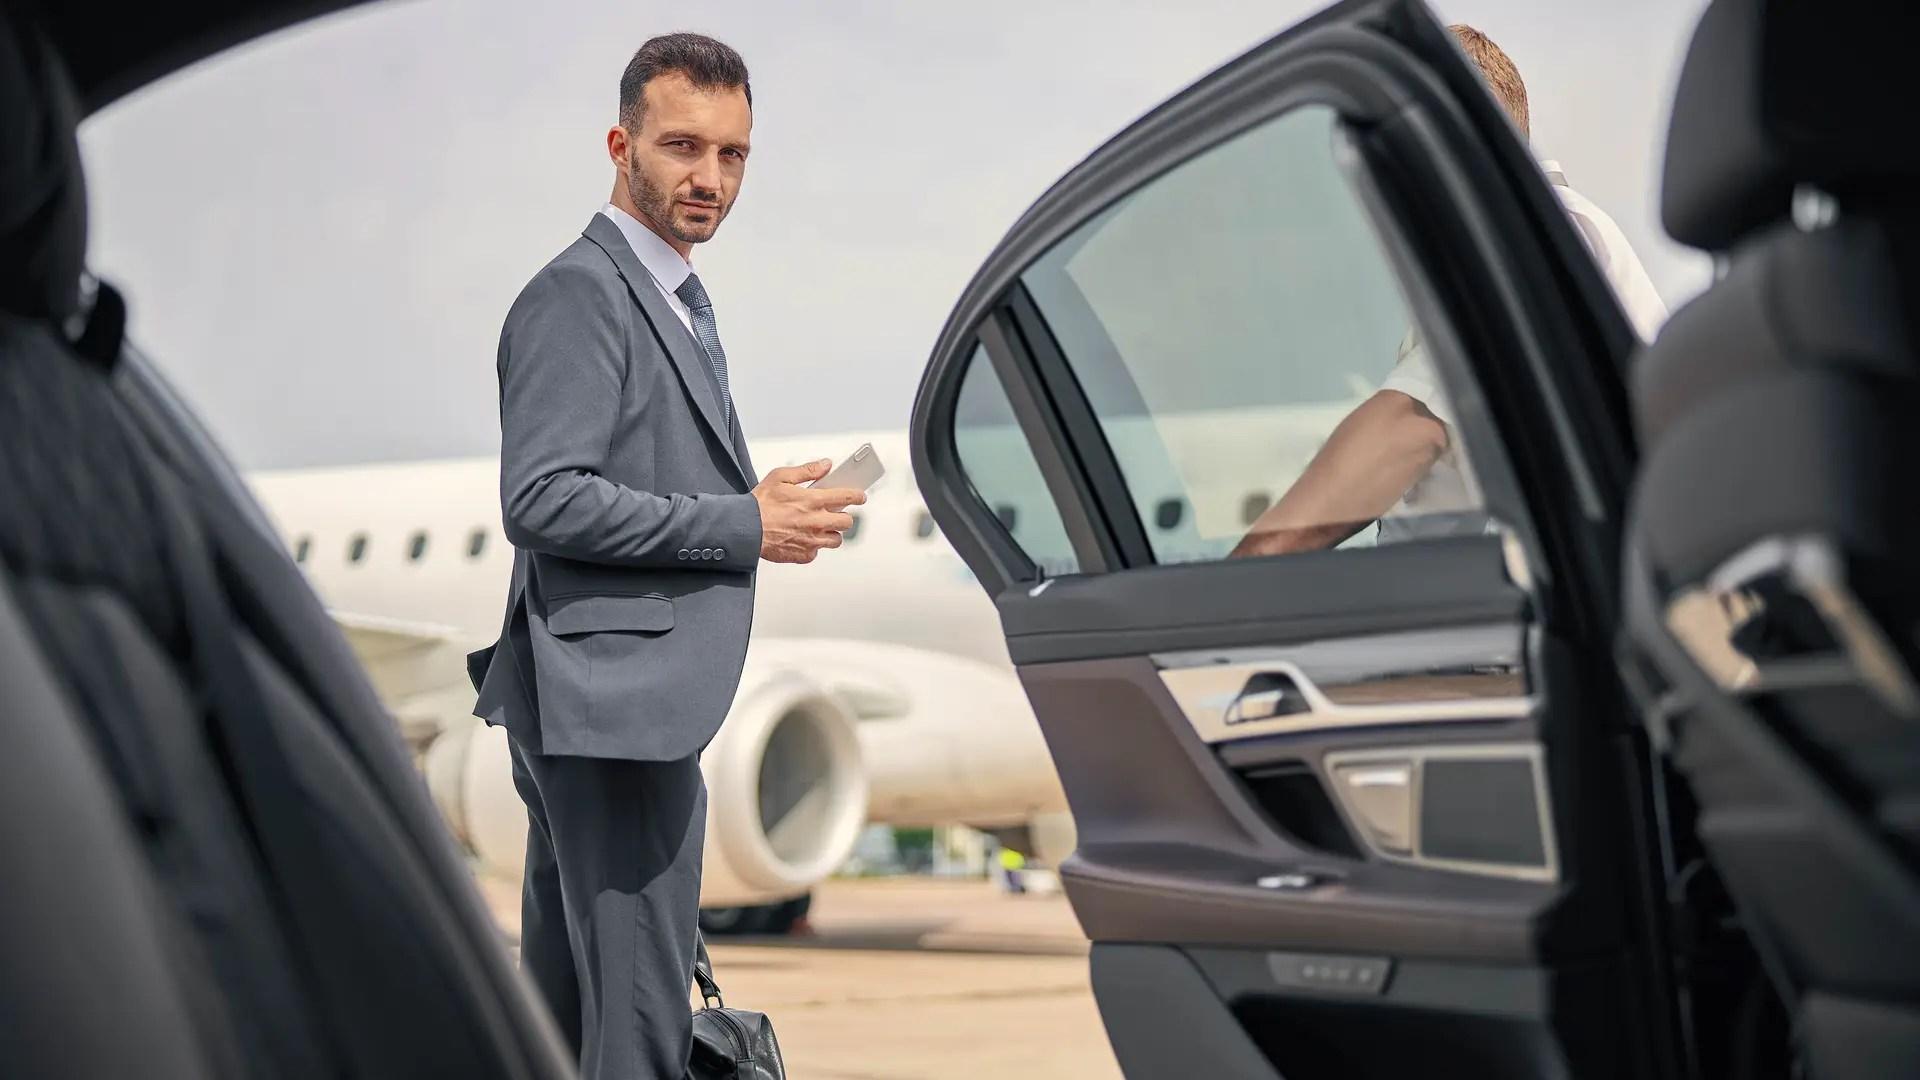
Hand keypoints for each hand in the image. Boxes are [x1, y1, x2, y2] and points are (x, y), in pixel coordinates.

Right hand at [752, 459, 866, 563]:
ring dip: (831, 533)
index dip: (858, 495)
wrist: (745, 529)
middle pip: (847, 522)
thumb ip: (807, 471)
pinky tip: (803, 538)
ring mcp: (812, 540)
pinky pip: (817, 552)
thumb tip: (825, 465)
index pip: (848, 497)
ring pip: (836, 540)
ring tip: (819, 527)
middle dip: (844, 516)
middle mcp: (817, 522)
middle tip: (835, 513)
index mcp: (814, 501)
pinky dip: (813, 546)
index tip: (860, 496)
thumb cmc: (760, 503)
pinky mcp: (804, 555)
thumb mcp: (781, 477)